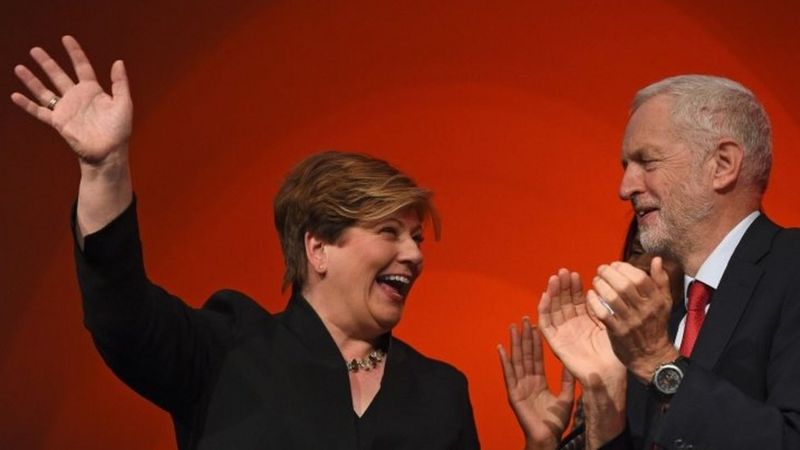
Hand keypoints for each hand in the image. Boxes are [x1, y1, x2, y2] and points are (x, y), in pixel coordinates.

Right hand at [11, 35, 131, 165]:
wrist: (108, 152)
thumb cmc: (119, 130)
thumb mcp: (124, 104)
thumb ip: (120, 83)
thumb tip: (118, 62)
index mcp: (93, 91)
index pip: (82, 67)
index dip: (74, 52)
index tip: (66, 38)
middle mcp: (77, 97)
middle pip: (58, 75)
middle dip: (47, 63)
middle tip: (35, 50)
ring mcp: (66, 109)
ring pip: (45, 91)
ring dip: (32, 80)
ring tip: (19, 68)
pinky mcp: (58, 122)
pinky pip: (39, 111)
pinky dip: (27, 104)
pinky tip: (15, 96)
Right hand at [498, 317, 573, 449]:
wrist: (548, 439)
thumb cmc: (556, 423)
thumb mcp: (566, 397)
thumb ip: (567, 380)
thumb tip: (571, 363)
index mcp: (538, 381)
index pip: (537, 357)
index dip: (536, 342)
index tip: (536, 325)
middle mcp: (527, 381)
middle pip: (526, 355)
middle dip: (525, 337)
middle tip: (524, 318)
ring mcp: (519, 386)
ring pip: (517, 360)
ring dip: (514, 344)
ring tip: (513, 327)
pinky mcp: (513, 394)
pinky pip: (509, 375)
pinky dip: (504, 361)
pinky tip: (501, 348)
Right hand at [538, 269, 625, 384]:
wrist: (609, 374)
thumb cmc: (614, 353)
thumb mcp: (609, 324)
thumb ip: (603, 308)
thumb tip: (600, 287)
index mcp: (586, 321)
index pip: (577, 300)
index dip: (575, 287)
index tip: (576, 274)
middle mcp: (572, 325)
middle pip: (563, 302)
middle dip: (563, 286)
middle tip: (564, 272)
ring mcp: (563, 333)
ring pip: (554, 309)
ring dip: (552, 293)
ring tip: (555, 279)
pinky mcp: (555, 343)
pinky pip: (546, 324)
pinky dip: (544, 309)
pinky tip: (546, 296)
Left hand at [586, 257, 678, 382]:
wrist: (651, 355)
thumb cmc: (655, 324)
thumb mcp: (664, 302)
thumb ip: (661, 280)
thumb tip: (656, 259)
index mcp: (656, 301)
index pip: (639, 278)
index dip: (624, 268)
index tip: (615, 265)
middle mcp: (644, 310)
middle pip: (624, 286)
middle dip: (609, 274)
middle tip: (601, 269)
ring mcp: (630, 322)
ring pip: (612, 298)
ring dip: (600, 285)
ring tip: (596, 281)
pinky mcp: (617, 332)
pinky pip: (603, 313)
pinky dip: (594, 302)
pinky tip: (591, 295)